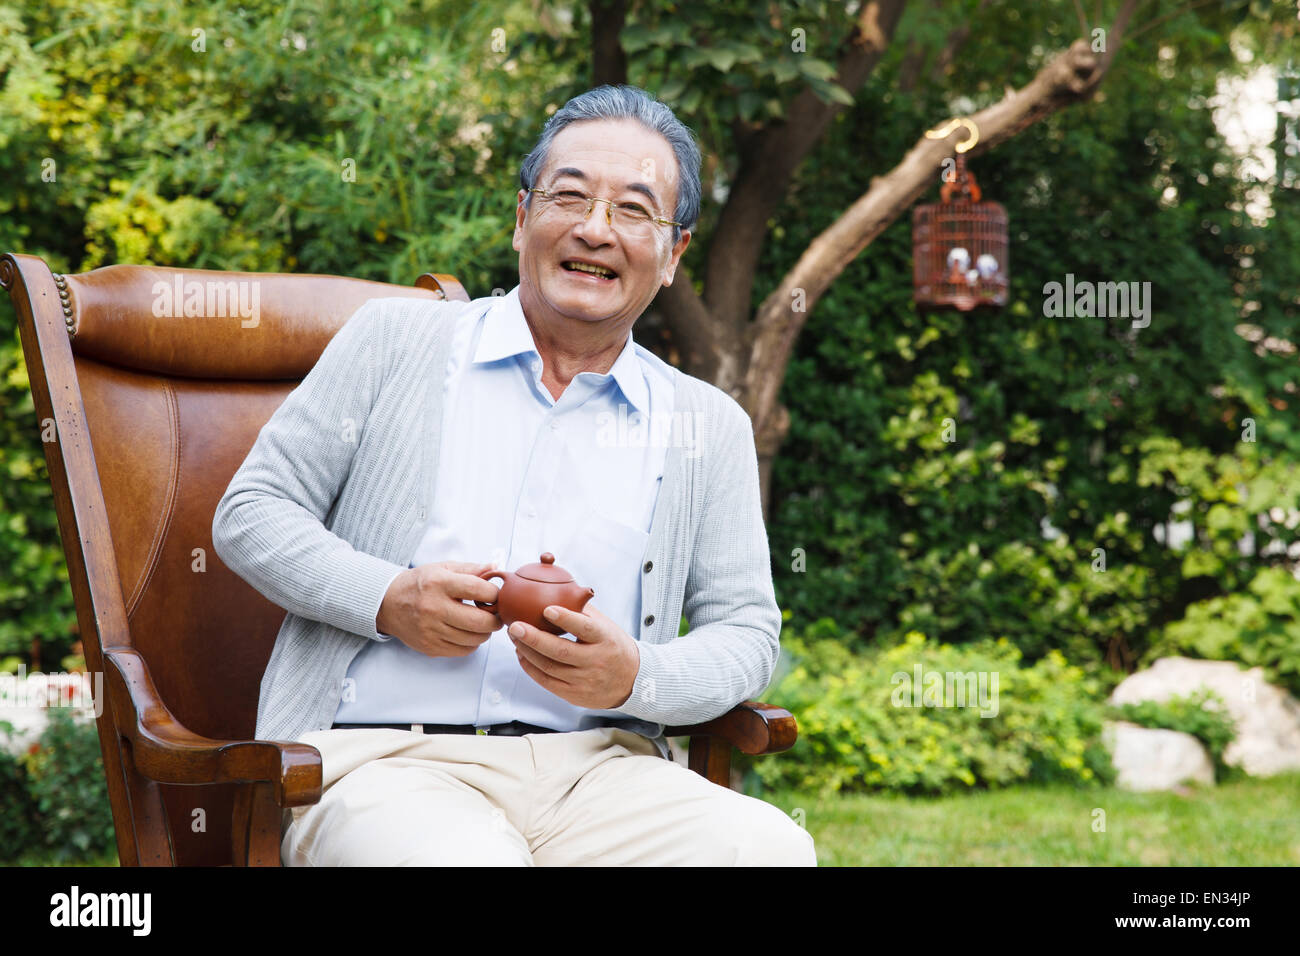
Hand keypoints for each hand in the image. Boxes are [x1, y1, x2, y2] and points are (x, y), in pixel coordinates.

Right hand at [375, 561, 502, 657]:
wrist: (388, 603)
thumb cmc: (419, 584)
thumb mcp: (442, 568)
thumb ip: (470, 569)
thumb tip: (495, 569)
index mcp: (439, 583)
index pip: (478, 590)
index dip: (494, 594)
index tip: (495, 595)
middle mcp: (434, 608)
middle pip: (480, 621)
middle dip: (496, 619)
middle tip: (496, 614)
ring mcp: (431, 630)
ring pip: (474, 639)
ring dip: (485, 632)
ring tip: (481, 623)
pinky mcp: (430, 646)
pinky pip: (463, 651)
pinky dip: (471, 643)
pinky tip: (467, 632)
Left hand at [508, 603, 639, 708]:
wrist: (631, 680)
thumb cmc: (612, 645)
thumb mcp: (605, 626)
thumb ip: (582, 610)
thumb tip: (555, 587)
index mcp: (605, 639)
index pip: (584, 628)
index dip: (566, 619)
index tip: (547, 609)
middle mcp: (596, 661)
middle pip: (561, 651)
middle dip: (534, 638)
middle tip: (515, 626)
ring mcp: (585, 680)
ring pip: (549, 667)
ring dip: (527, 652)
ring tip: (515, 637)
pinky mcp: (574, 695)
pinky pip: (547, 682)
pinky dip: (530, 668)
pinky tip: (521, 654)